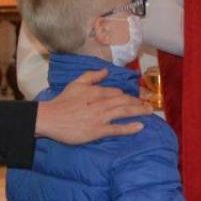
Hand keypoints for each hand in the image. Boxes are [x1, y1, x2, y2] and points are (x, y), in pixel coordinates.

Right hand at [34, 69, 151, 143]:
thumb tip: (106, 70)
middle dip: (138, 103)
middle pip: (124, 101)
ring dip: (139, 111)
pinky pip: (117, 129)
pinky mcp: (98, 130)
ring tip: (150, 112)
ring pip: (124, 112)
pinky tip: (140, 126)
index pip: (116, 92)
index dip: (127, 96)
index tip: (135, 99)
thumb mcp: (76, 83)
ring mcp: (100, 117)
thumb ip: (92, 76)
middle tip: (149, 105)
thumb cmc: (62, 101)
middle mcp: (101, 103)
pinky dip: (129, 127)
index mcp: (96, 91)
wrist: (50, 118)